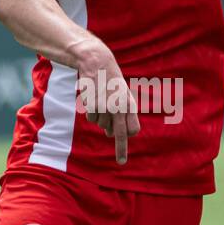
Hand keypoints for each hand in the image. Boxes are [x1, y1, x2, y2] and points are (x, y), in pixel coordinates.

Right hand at [74, 39, 139, 164]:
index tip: (125, 155)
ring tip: (102, 101)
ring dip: (101, 119)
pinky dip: (92, 113)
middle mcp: (118, 108)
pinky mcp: (92, 105)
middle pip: (119, 134)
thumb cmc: (112, 81)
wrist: (97, 63)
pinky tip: (94, 100)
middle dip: (121, 150)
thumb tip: (112, 134)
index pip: (132, 129)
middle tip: (122, 161)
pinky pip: (91, 119)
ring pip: (102, 125)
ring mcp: (105, 107)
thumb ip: (123, 114)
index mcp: (129, 104)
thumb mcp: (123, 94)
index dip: (128, 139)